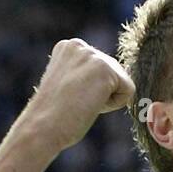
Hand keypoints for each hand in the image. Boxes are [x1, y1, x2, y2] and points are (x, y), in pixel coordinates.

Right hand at [23, 39, 135, 153]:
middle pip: (115, 74)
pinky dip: (114, 104)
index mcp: (69, 47)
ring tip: (82, 102)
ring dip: (106, 99)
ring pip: (122, 82)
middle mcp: (80, 45)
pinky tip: (91, 104)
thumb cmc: (54, 115)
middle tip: (76, 102)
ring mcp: (92, 55)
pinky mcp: (105, 69)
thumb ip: (85, 74)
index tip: (70, 96)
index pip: (102, 69)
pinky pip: (129, 91)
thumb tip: (105, 78)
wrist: (43, 126)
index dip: (91, 90)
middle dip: (100, 94)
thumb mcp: (68, 84)